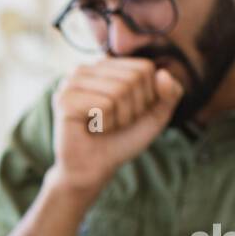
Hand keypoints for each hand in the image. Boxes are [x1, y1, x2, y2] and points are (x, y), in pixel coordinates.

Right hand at [49, 58, 182, 196]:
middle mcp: (86, 69)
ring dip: (118, 119)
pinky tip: (89, 130)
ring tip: (101, 127)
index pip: (143, 68)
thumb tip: (163, 73)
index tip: (127, 114)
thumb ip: (170, 93)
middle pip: (133, 78)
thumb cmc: (121, 140)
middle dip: (132, 109)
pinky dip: (104, 124)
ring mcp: (71, 82)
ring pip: (119, 91)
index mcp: (105, 66)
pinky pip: (104, 105)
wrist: (94, 169)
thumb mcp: (155, 116)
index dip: (145, 98)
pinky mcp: (64, 99)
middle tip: (113, 124)